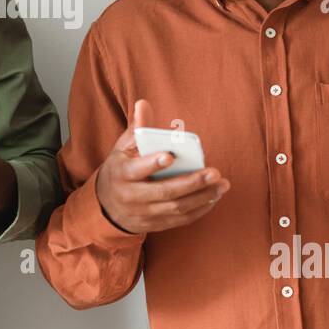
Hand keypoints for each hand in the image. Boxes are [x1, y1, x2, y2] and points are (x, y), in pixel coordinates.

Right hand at [95, 99, 228, 233]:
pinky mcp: (154, 225)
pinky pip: (180, 220)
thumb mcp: (122, 148)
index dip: (153, 163)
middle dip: (191, 183)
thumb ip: (137, 128)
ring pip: (176, 207)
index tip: (170, 156)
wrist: (106, 205)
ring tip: (222, 184)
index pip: (138, 169)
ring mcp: (144, 213)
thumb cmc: (121, 168)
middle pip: (164, 191)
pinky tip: (213, 197)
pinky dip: (199, 209)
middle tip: (214, 172)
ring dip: (202, 197)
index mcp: (122, 173)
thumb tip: (143, 104)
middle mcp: (132, 196)